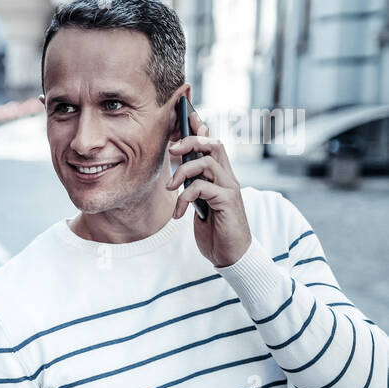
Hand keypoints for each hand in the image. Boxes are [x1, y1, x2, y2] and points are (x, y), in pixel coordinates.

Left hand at [167, 108, 251, 268]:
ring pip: (207, 162)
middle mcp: (228, 178)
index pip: (213, 144)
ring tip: (170, 187)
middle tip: (171, 150)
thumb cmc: (216, 232)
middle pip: (213, 144)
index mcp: (221, 177)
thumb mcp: (200, 206)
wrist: (231, 256)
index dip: (200, 129)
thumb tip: (181, 175)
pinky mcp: (227, 201)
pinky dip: (185, 197)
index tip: (187, 116)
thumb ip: (195, 188)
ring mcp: (229, 188)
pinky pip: (202, 187)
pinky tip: (179, 213)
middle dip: (190, 141)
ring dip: (183, 171)